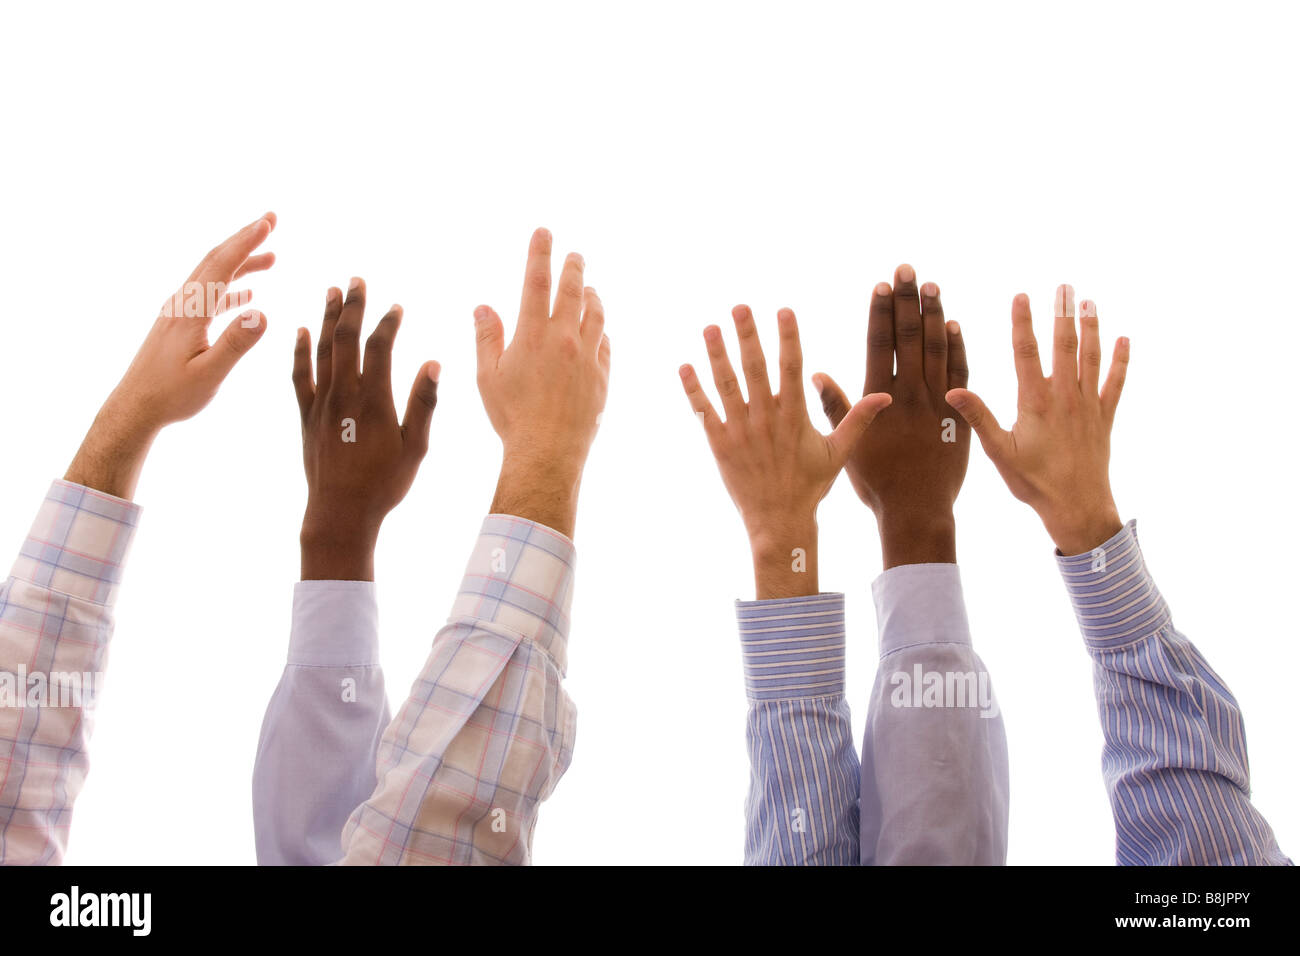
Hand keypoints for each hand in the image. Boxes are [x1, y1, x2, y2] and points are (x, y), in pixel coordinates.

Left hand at [64, 213, 276, 498]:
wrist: (134, 408)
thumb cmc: (172, 395)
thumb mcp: (209, 374)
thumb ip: (235, 343)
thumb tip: (263, 312)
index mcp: (191, 312)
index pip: (221, 266)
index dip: (246, 242)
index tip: (268, 222)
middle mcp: (183, 305)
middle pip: (215, 261)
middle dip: (244, 239)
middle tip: (270, 220)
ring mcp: (179, 313)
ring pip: (212, 276)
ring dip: (241, 262)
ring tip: (271, 256)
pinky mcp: (179, 325)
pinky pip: (209, 296)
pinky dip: (231, 287)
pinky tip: (247, 294)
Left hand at [293, 279, 439, 580]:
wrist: (340, 513)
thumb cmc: (384, 485)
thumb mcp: (415, 447)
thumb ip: (423, 403)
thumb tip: (432, 363)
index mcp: (374, 401)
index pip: (379, 348)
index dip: (387, 323)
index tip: (395, 306)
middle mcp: (344, 396)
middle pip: (346, 340)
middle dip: (353, 307)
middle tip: (356, 280)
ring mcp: (321, 404)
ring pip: (322, 351)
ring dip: (328, 319)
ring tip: (332, 292)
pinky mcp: (306, 416)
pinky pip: (300, 376)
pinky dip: (300, 351)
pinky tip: (302, 330)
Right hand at [475, 228, 609, 538]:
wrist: (548, 451)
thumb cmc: (511, 417)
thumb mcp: (487, 376)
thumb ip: (487, 337)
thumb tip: (484, 306)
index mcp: (532, 335)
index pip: (536, 282)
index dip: (540, 253)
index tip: (545, 232)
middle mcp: (564, 339)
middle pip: (573, 291)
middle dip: (573, 268)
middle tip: (575, 255)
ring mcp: (588, 357)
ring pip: (596, 315)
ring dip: (593, 297)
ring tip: (590, 288)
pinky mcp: (603, 378)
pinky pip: (606, 345)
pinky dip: (602, 332)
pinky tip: (599, 330)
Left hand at [680, 306, 890, 598]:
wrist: (779, 521)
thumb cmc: (811, 486)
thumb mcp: (839, 452)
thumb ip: (857, 419)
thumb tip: (886, 394)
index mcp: (795, 417)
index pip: (791, 369)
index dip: (787, 338)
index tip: (784, 310)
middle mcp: (766, 420)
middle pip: (754, 370)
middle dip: (747, 336)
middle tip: (739, 306)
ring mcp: (740, 432)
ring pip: (726, 386)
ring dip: (716, 356)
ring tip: (710, 327)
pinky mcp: (719, 445)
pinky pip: (704, 412)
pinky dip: (693, 390)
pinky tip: (685, 366)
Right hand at [815, 266, 970, 568]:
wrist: (918, 510)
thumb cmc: (877, 484)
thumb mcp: (847, 448)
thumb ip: (836, 408)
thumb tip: (817, 375)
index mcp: (882, 399)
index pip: (881, 344)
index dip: (881, 312)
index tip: (882, 284)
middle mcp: (911, 394)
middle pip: (910, 337)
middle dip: (908, 300)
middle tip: (908, 268)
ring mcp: (939, 402)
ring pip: (938, 348)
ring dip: (935, 314)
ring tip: (932, 285)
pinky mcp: (960, 415)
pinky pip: (961, 373)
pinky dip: (959, 347)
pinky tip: (955, 324)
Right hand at [945, 285, 1128, 555]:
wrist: (1077, 507)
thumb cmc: (1034, 483)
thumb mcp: (999, 452)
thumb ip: (978, 418)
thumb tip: (953, 390)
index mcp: (1035, 403)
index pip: (1026, 353)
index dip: (1023, 322)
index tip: (1022, 295)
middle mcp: (1064, 398)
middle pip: (1063, 347)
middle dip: (1062, 314)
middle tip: (1064, 286)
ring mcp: (1087, 406)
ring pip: (1091, 358)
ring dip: (1091, 328)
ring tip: (1089, 301)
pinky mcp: (1104, 418)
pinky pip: (1115, 384)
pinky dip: (1120, 362)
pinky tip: (1124, 340)